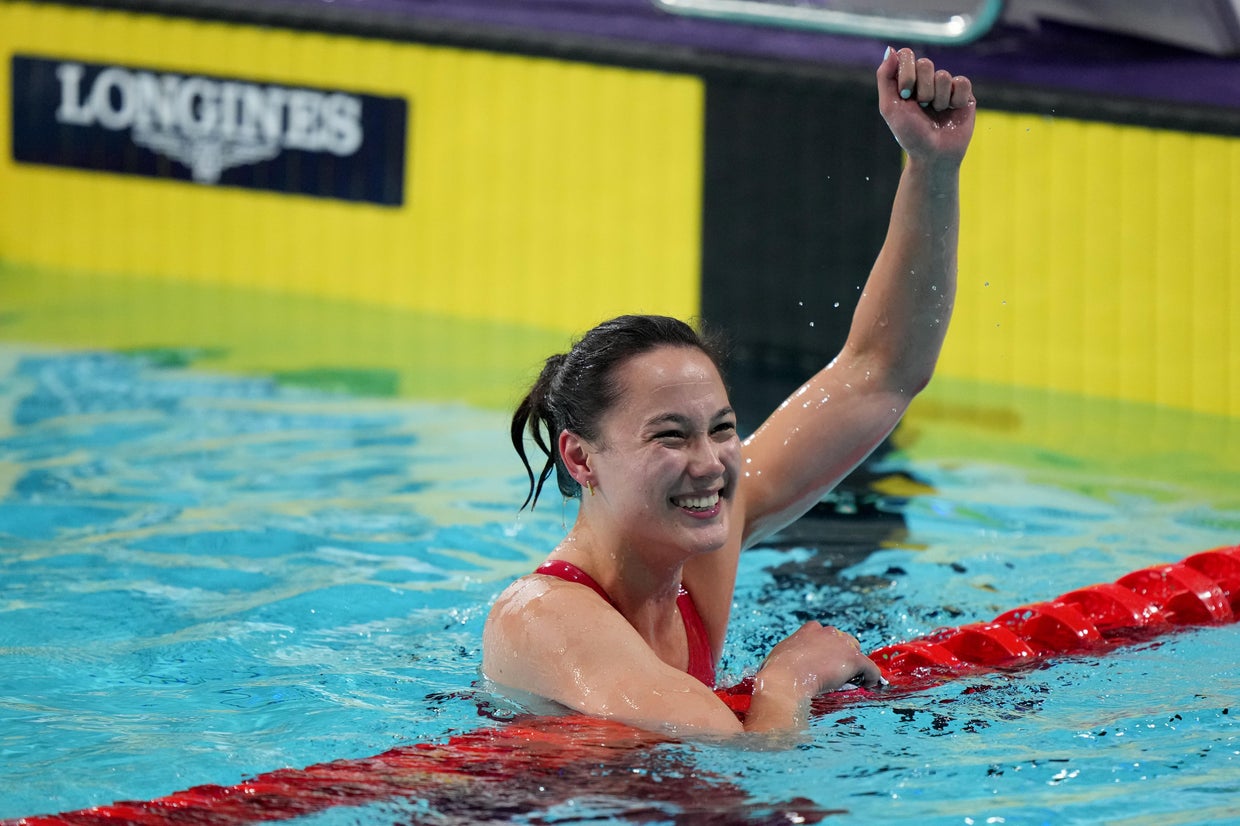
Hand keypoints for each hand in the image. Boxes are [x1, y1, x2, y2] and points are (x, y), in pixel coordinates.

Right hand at [757, 621, 881, 698]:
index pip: (827, 635)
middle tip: (837, 675)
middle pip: (846, 642)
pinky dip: (872, 678)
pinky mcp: (854, 659)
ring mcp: (843, 644)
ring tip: (852, 683)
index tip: (825, 664)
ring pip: (858, 654)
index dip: (828, 651)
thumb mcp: (781, 655)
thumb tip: (783, 665)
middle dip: (843, 657)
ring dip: (856, 667)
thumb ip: (791, 654)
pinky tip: (869, 686)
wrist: (786, 679)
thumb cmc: (777, 671)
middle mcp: (828, 632)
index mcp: (811, 629)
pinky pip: (871, 670)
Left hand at [877, 47, 975, 163]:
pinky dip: (954, 100)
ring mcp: (945, 85)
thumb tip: (891, 48)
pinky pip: (961, 82)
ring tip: (936, 113)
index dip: (907, 72)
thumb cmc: (909, 134)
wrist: (933, 154)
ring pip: (943, 75)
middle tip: (921, 107)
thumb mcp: (889, 107)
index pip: (907, 54)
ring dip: (937, 99)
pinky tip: (952, 111)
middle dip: (921, 90)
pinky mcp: (964, 93)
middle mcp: (926, 79)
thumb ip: (885, 77)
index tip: (905, 94)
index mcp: (906, 80)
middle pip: (925, 63)